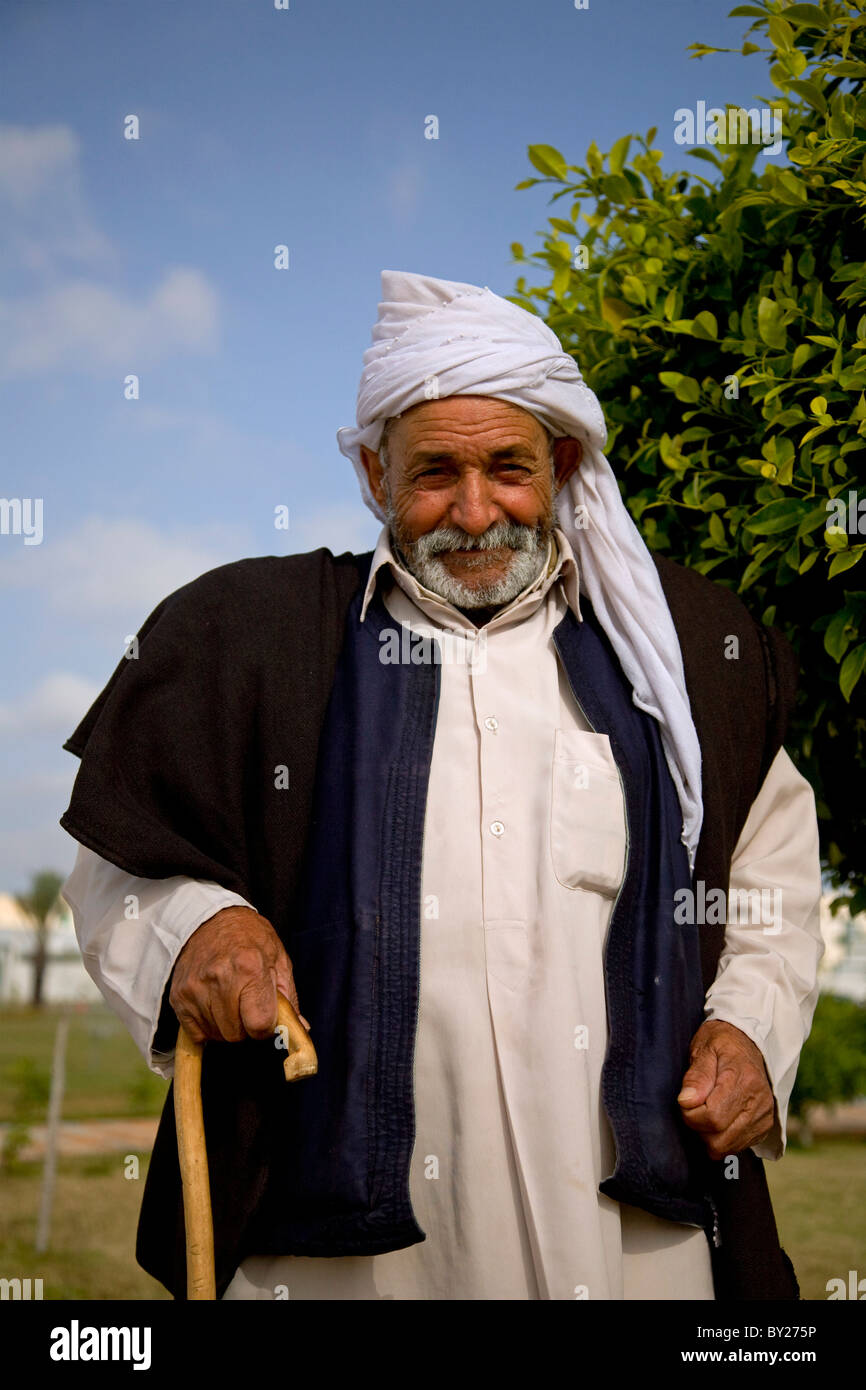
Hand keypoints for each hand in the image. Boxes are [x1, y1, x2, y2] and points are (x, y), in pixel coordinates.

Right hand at [169, 905, 308, 1043]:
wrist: (209, 919)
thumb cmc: (249, 937)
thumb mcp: (277, 958)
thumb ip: (288, 997)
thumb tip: (300, 1028)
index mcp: (250, 968)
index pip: (259, 1024)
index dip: (266, 1027)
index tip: (266, 1016)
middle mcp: (219, 978)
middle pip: (235, 1034)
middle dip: (245, 1026)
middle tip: (246, 1003)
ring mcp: (195, 989)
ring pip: (216, 1034)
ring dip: (226, 1025)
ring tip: (230, 998)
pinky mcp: (178, 996)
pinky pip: (197, 1032)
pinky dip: (208, 1025)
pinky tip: (214, 1003)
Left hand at [677, 1019, 774, 1159]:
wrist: (747, 1041)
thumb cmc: (721, 1043)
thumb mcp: (704, 1048)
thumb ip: (696, 1076)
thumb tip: (686, 1102)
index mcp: (744, 1079)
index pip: (713, 1117)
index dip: (691, 1115)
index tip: (685, 1100)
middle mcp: (759, 1102)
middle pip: (720, 1139)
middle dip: (698, 1128)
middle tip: (694, 1106)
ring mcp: (764, 1116)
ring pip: (727, 1147)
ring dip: (709, 1135)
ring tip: (706, 1110)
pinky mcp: (765, 1126)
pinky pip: (737, 1147)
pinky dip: (722, 1138)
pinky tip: (719, 1117)